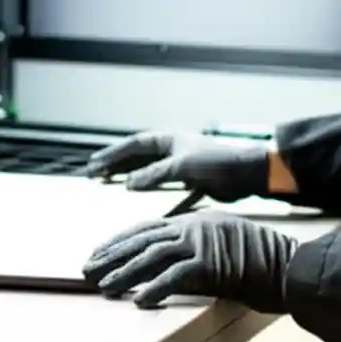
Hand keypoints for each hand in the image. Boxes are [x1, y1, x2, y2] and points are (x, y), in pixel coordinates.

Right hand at [80, 132, 269, 202]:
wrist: (246, 174)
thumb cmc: (216, 163)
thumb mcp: (181, 166)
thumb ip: (154, 174)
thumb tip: (127, 184)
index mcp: (169, 139)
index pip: (134, 145)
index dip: (113, 154)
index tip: (95, 164)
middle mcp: (172, 149)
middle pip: (137, 157)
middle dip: (116, 165)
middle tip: (94, 174)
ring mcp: (180, 165)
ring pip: (148, 171)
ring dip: (129, 177)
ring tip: (109, 185)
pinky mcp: (189, 181)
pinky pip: (163, 185)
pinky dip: (151, 192)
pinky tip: (141, 202)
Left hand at [83, 212, 297, 312]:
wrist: (289, 265)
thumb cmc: (259, 261)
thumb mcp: (221, 248)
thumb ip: (192, 252)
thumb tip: (159, 271)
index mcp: (195, 220)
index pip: (147, 228)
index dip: (119, 241)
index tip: (98, 253)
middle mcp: (194, 226)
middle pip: (143, 239)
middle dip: (112, 255)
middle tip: (88, 270)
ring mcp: (202, 242)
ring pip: (152, 256)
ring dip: (125, 273)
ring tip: (104, 287)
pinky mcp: (212, 262)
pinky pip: (175, 276)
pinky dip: (154, 288)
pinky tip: (138, 301)